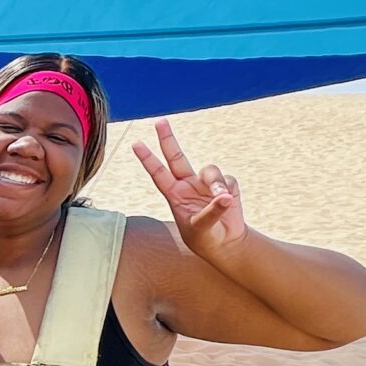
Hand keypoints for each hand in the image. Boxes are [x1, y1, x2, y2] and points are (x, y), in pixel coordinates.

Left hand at [133, 119, 246, 259]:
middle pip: (176, 157)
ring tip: (222, 199)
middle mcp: (187, 184)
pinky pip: (227, 180)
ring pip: (210, 170)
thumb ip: (211, 212)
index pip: (158, 173)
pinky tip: (229, 203)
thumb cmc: (204, 238)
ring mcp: (205, 183)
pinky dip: (227, 190)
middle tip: (159, 122)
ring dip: (216, 183)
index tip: (136, 144)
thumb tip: (224, 196)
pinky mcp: (225, 185)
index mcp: (174, 194)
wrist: (224, 243)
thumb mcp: (201, 229)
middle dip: (168, 139)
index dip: (148, 159)